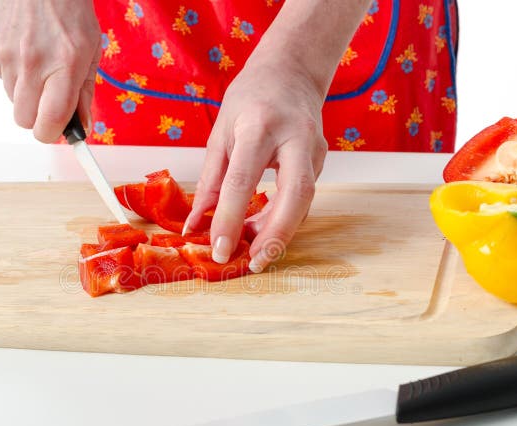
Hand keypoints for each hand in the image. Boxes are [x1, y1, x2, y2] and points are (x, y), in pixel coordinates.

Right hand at [0, 0, 100, 141]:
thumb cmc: (70, 13)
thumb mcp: (91, 52)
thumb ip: (85, 94)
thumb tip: (82, 127)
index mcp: (64, 65)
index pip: (49, 122)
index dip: (52, 133)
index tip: (58, 129)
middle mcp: (32, 63)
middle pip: (24, 120)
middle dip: (37, 116)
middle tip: (49, 99)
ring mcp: (6, 55)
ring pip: (12, 100)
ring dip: (26, 92)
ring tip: (39, 64)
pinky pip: (0, 79)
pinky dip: (13, 74)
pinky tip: (25, 51)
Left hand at [184, 58, 326, 271]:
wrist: (291, 70)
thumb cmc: (250, 99)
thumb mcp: (221, 133)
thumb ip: (210, 182)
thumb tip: (196, 226)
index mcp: (260, 125)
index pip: (244, 179)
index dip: (230, 218)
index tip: (219, 250)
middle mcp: (295, 137)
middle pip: (295, 195)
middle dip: (276, 235)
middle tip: (255, 263)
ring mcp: (315, 149)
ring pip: (303, 202)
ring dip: (278, 231)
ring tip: (250, 249)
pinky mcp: (321, 161)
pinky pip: (303, 199)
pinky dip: (283, 219)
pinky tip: (262, 230)